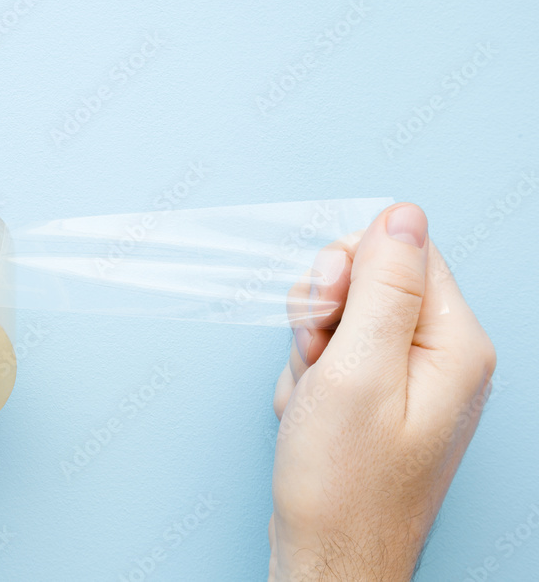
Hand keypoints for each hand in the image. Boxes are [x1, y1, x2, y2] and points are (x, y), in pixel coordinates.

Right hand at [269, 203, 495, 580]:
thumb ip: (382, 287)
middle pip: (369, 282)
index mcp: (454, 344)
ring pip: (341, 319)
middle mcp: (440, 357)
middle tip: (319, 360)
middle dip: (323, 314)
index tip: (328, 315)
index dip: (349, 271)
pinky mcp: (380, 398)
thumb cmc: (342, 484)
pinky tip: (312, 412)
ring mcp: (409, 379)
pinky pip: (332, 355)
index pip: (403, 252)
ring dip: (309, 350)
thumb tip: (403, 215)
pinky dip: (309, 376)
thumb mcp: (357, 371)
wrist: (327, 559)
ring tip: (315, 398)